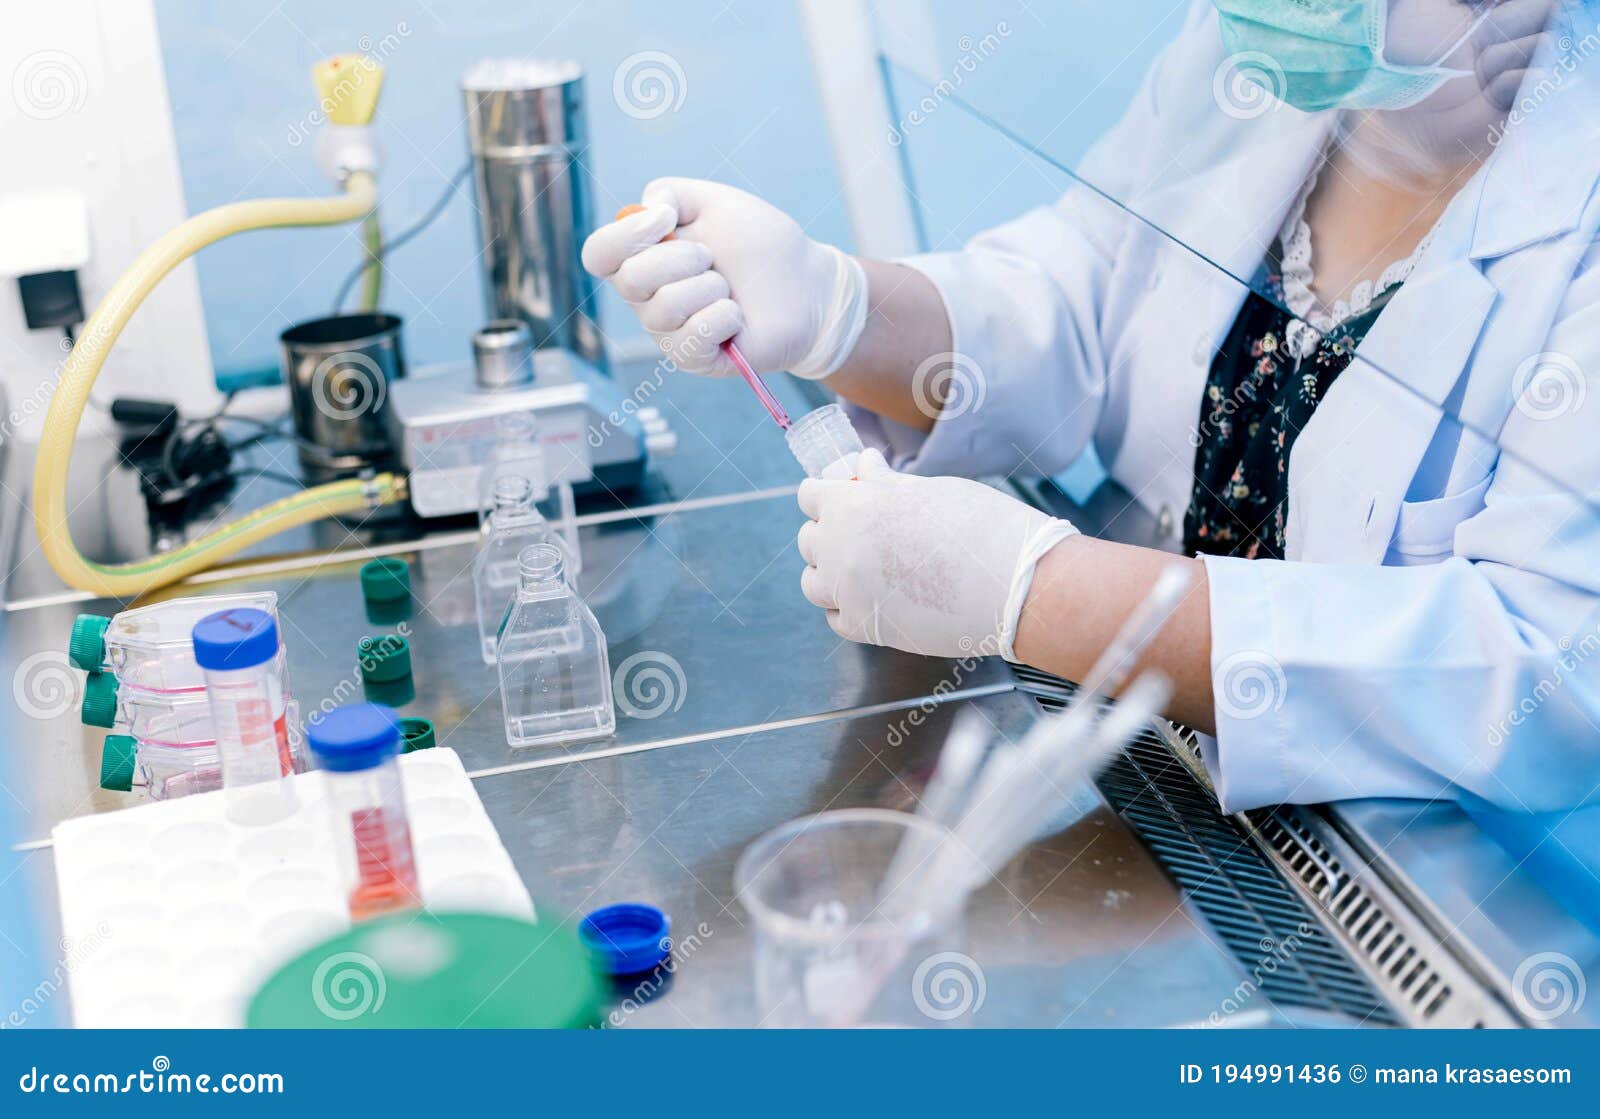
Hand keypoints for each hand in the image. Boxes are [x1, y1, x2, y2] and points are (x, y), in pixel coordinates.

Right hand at [581, 177, 866, 378]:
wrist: (805, 283)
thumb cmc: (758, 244)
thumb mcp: (714, 201)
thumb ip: (671, 191)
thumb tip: (646, 209)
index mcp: (642, 258)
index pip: (598, 253)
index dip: (624, 235)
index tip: (666, 219)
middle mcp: (646, 298)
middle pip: (631, 279)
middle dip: (681, 257)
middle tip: (712, 258)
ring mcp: (668, 332)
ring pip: (666, 307)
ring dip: (710, 287)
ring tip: (729, 288)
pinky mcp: (694, 358)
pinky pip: (694, 336)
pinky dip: (723, 316)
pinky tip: (737, 314)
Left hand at [796, 449, 1079, 658]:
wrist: (1017, 586)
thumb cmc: (982, 525)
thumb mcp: (929, 490)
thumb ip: (885, 483)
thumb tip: (862, 468)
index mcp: (852, 507)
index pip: (810, 495)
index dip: (828, 492)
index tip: (846, 495)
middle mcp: (840, 552)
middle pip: (809, 540)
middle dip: (830, 530)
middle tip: (866, 530)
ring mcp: (850, 594)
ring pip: (813, 583)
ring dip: (830, 571)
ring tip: (866, 565)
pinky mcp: (868, 629)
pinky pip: (836, 617)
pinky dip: (847, 605)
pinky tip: (875, 595)